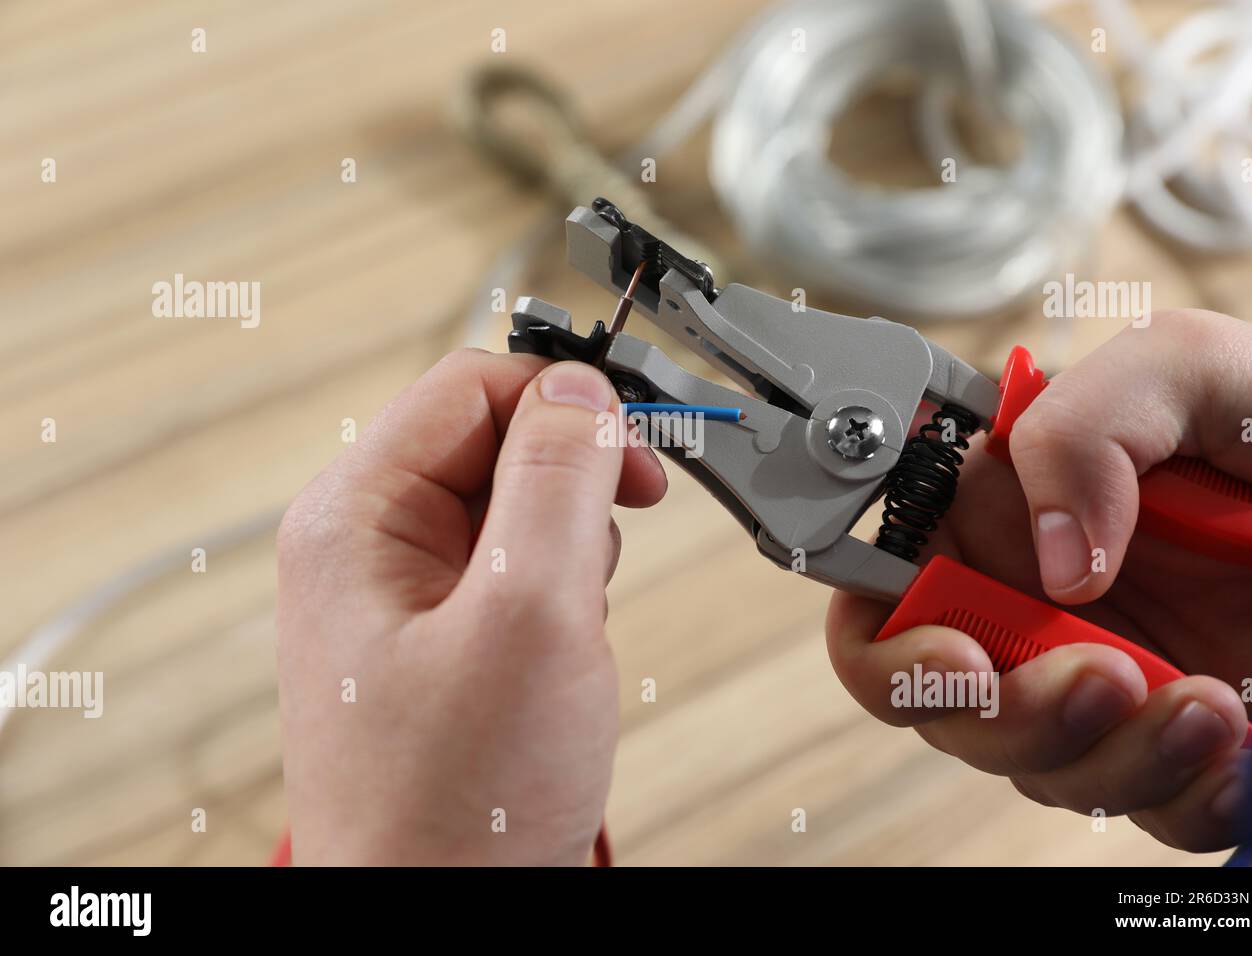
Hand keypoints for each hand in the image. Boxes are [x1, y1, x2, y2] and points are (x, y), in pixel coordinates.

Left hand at [276, 351, 665, 864]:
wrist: (438, 926)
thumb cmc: (460, 807)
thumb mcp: (531, 615)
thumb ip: (558, 480)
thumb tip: (579, 388)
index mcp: (356, 518)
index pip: (472, 388)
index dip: (565, 405)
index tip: (637, 457)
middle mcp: (367, 548)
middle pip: (493, 443)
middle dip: (571, 487)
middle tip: (607, 554)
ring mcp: (401, 600)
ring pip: (512, 510)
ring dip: (569, 551)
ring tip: (569, 629)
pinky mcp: (438, 644)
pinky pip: (512, 576)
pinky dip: (558, 599)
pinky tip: (558, 657)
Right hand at [827, 310, 1251, 851]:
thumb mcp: (1189, 370)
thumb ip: (1082, 429)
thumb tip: (1051, 565)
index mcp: (1001, 515)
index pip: (882, 595)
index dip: (886, 643)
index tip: (956, 654)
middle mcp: (1032, 603)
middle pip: (941, 705)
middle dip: (1005, 716)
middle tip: (1101, 676)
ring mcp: (1100, 676)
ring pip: (1036, 767)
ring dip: (1110, 753)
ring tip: (1207, 698)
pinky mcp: (1174, 741)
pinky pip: (1142, 810)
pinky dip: (1180, 794)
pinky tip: (1234, 739)